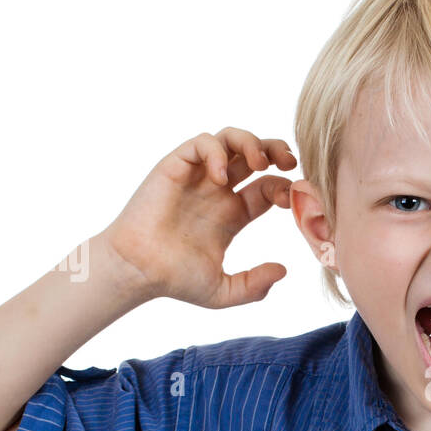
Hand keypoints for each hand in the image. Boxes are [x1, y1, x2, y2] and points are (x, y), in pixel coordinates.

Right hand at [98, 127, 296, 308]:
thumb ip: (255, 285)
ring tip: (259, 162)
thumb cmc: (174, 280)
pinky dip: (216, 151)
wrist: (137, 271)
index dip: (284, 187)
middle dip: (276, 151)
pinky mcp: (175, 166)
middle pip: (254, 155)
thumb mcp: (224, 291)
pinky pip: (201, 143)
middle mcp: (217, 191)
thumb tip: (284, 271)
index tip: (292, 199)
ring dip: (251, 143)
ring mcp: (197, 176)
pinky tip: (220, 178)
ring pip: (230, 140)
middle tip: (289, 162)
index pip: (268, 188)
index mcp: (233, 214)